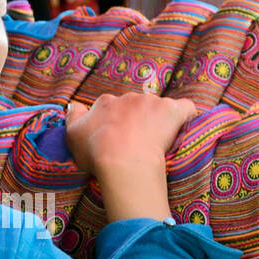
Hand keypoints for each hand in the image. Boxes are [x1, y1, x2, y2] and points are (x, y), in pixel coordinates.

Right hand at [64, 92, 194, 222]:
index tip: (116, 138)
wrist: (122, 161)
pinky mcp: (172, 110)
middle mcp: (128, 97)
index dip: (114, 123)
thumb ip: (74, 116)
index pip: (111, 107)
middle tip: (135, 143)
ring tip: (157, 142)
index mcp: (106, 102)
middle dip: (136, 120)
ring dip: (157, 120)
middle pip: (135, 106)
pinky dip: (185, 116)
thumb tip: (74, 105)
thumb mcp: (72, 135)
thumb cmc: (96, 152)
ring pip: (157, 108)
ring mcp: (151, 102)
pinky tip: (183, 126)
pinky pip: (185, 108)